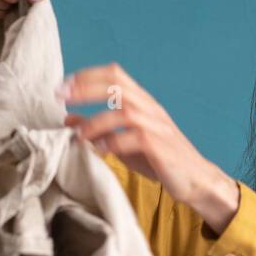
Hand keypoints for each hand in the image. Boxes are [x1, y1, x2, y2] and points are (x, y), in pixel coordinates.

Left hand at [61, 63, 239, 231]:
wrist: (194, 179)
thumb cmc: (159, 159)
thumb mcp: (123, 142)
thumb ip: (99, 129)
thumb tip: (69, 120)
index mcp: (142, 102)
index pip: (115, 75)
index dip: (88, 76)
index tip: (63, 86)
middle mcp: (150, 108)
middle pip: (117, 86)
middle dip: (86, 89)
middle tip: (61, 97)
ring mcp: (157, 126)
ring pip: (124, 111)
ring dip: (97, 121)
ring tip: (78, 135)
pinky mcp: (161, 146)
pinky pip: (135, 138)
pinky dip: (114, 143)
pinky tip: (99, 151)